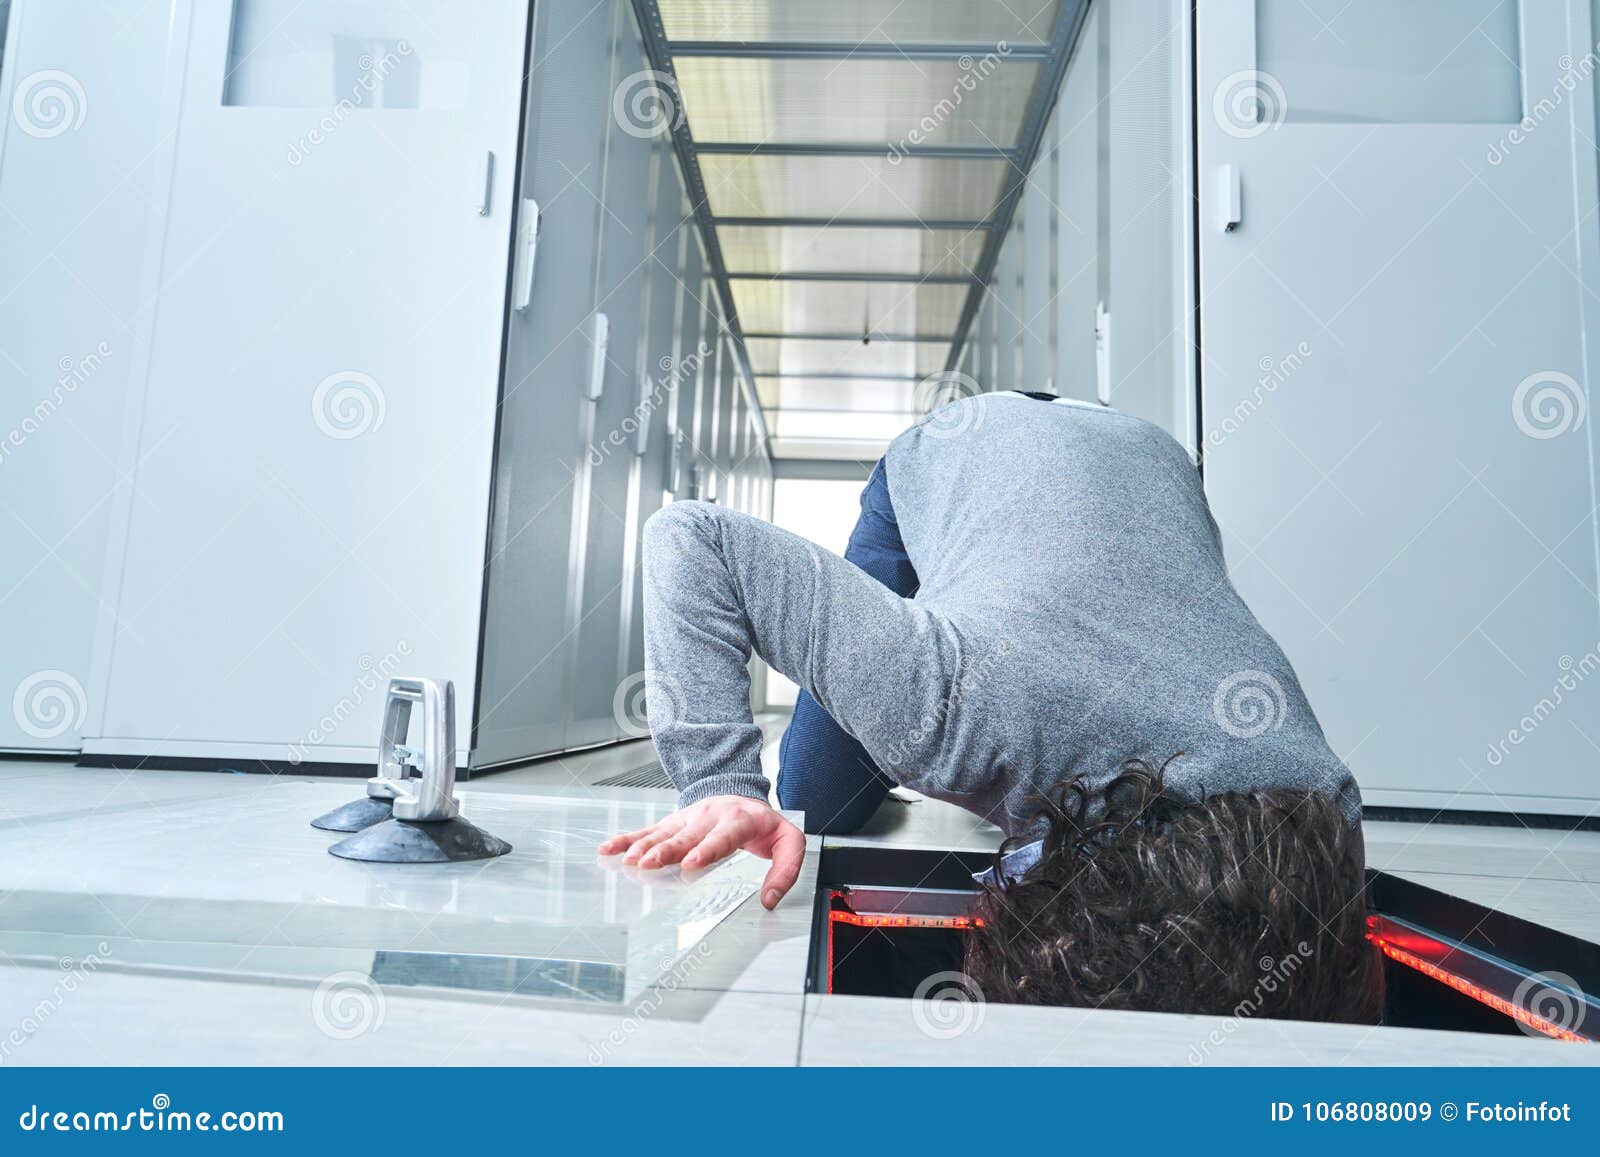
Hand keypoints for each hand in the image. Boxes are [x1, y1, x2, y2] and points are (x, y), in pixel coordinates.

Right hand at [598, 795, 804, 909]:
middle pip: (686, 836)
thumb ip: (785, 871)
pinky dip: (627, 839)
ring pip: (664, 833)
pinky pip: (648, 830)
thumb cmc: (764, 826)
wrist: (743, 794)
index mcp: (739, 820)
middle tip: (648, 864)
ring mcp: (689, 818)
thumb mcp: (788, 843)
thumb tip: (769, 900)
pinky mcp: (675, 823)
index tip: (691, 863)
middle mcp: (710, 816)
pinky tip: (609, 848)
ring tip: (626, 861)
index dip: (707, 849)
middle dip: (666, 850)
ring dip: (644, 846)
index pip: (722, 836)